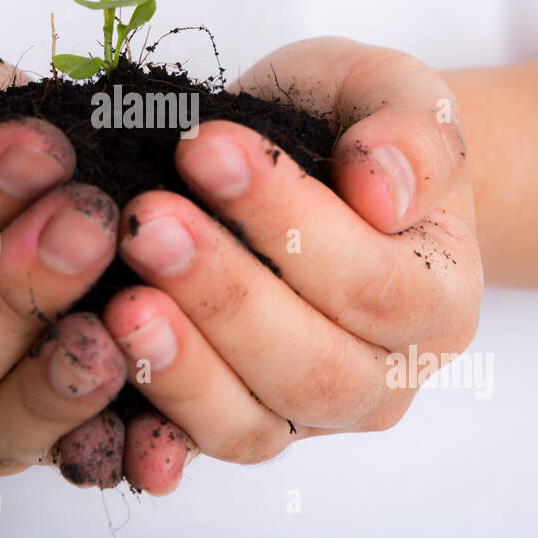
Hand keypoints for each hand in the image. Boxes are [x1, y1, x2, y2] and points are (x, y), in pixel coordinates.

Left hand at [104, 37, 482, 492]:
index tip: (205, 148)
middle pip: (312, 368)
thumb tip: (382, 188)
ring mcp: (309, 416)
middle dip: (223, 296)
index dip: (288, 222)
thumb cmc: (351, 127)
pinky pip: (193, 443)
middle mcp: (384, 377)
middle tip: (146, 223)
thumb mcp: (393, 94)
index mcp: (438, 301)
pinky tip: (99, 374)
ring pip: (251, 423)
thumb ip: (412, 134)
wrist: (312, 163)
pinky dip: (145, 422)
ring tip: (118, 301)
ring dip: (180, 365)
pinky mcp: (238, 425)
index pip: (371, 282)